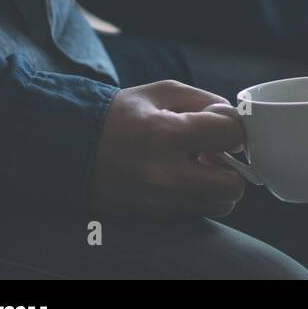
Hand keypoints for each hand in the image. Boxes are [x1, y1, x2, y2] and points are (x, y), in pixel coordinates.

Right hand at [92, 81, 246, 218]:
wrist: (71, 148)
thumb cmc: (121, 115)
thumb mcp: (163, 92)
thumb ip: (207, 102)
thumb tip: (236, 127)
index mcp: (167, 134)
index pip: (232, 135)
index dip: (233, 126)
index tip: (219, 125)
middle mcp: (164, 174)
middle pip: (233, 185)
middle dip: (232, 167)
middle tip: (215, 153)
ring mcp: (158, 200)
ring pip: (220, 205)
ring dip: (218, 185)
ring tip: (198, 167)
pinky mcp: (153, 216)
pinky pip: (197, 211)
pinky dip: (199, 197)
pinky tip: (182, 179)